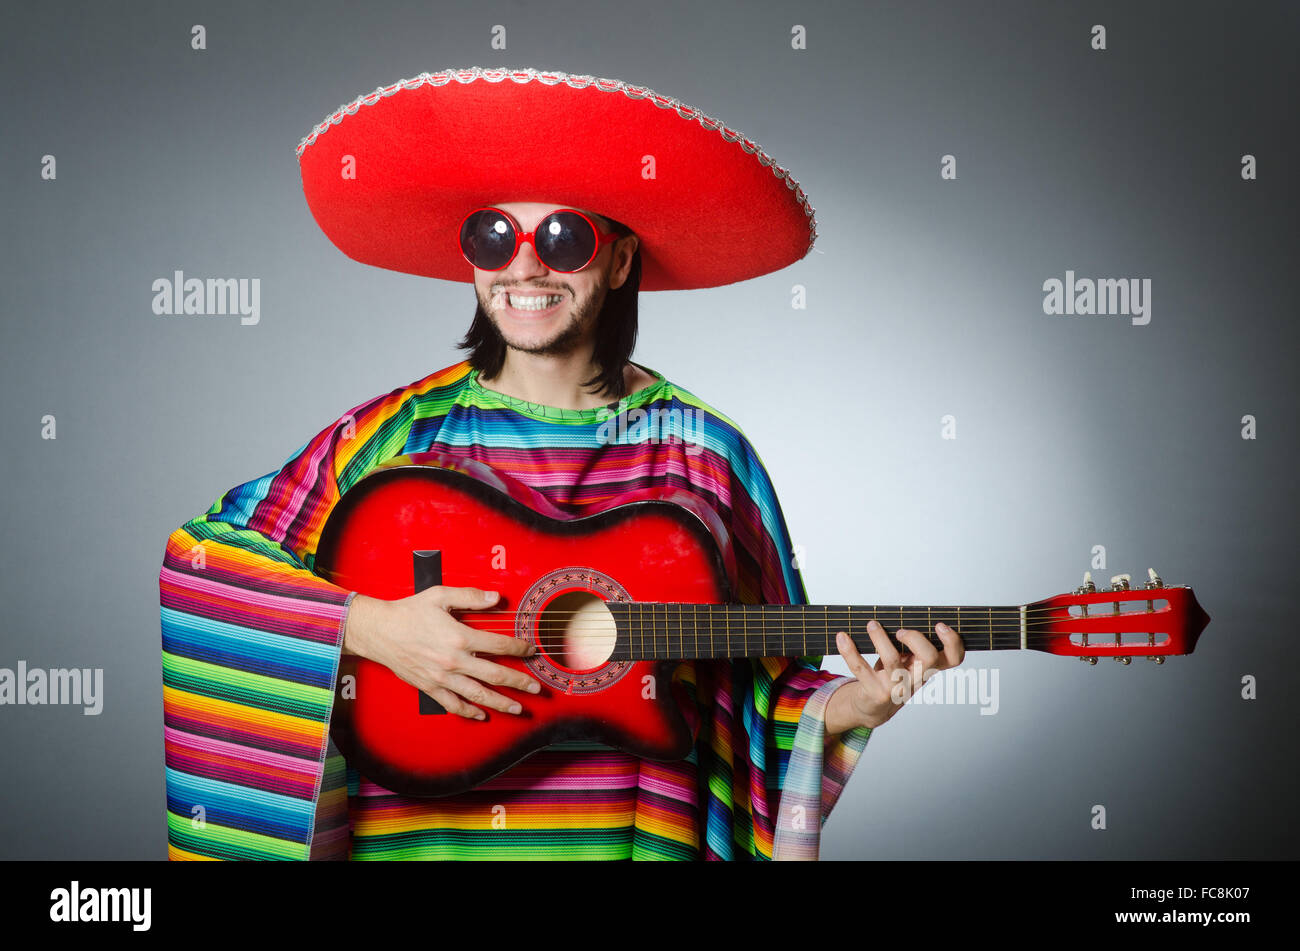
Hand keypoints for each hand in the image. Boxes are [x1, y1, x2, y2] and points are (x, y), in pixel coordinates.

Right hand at [343, 586, 539, 719]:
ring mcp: (442, 678)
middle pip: (495, 675)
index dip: (519, 649)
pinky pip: (453, 704)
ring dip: (501, 703)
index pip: (499, 646)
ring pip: (478, 695)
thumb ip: (471, 596)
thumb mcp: (440, 595)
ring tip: (517, 709)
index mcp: (460, 637)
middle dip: (519, 682)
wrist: (379, 631)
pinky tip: (482, 715)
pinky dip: (469, 712)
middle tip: (536, 688)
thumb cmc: (409, 612)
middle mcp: (454, 661)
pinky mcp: (430, 687)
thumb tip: (496, 597)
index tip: (530, 651)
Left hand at [826, 620, 964, 732]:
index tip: (940, 625)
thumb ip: (912, 644)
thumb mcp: (908, 662)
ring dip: (881, 639)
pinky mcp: (875, 692)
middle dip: (916, 639)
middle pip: (930, 659)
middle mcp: (916, 679)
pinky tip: (842, 637)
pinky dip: (849, 650)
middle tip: (901, 632)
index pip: (954, 658)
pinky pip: (861, 669)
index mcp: (928, 669)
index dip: (952, 642)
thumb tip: (900, 613)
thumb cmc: (894, 677)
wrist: (874, 708)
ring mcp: (896, 688)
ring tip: (872, 625)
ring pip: (893, 662)